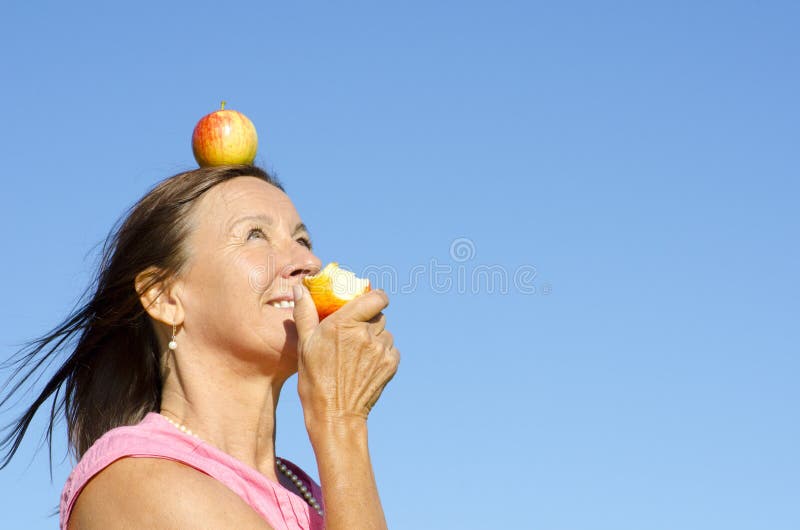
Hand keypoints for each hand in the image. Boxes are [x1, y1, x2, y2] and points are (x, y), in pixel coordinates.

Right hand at [292, 284, 399, 430]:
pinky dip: (383, 354)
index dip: (376, 297)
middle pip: (379, 315)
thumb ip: (305, 312)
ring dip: (376, 338)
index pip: (376, 297)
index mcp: (344, 323)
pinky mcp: (390, 364)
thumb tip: (299, 288)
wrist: (335, 414)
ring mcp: (380, 349)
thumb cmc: (315, 379)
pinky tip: (367, 365)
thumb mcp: (305, 344)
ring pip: (386, 333)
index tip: (370, 301)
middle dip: (370, 320)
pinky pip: (391, 350)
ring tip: (358, 353)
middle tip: (356, 332)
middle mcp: (366, 333)